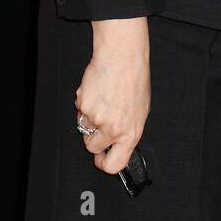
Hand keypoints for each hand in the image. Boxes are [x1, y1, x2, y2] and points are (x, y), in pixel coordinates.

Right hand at [76, 18, 150, 174]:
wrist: (122, 56)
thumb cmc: (134, 79)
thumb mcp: (141, 110)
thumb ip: (128, 130)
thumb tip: (120, 144)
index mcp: (130, 132)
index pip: (114, 164)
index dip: (105, 163)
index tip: (102, 158)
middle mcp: (113, 129)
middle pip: (92, 147)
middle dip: (94, 137)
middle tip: (101, 120)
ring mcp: (97, 118)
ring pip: (84, 128)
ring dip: (90, 118)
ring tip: (103, 100)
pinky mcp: (83, 106)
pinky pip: (80, 111)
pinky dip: (85, 104)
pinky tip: (97, 91)